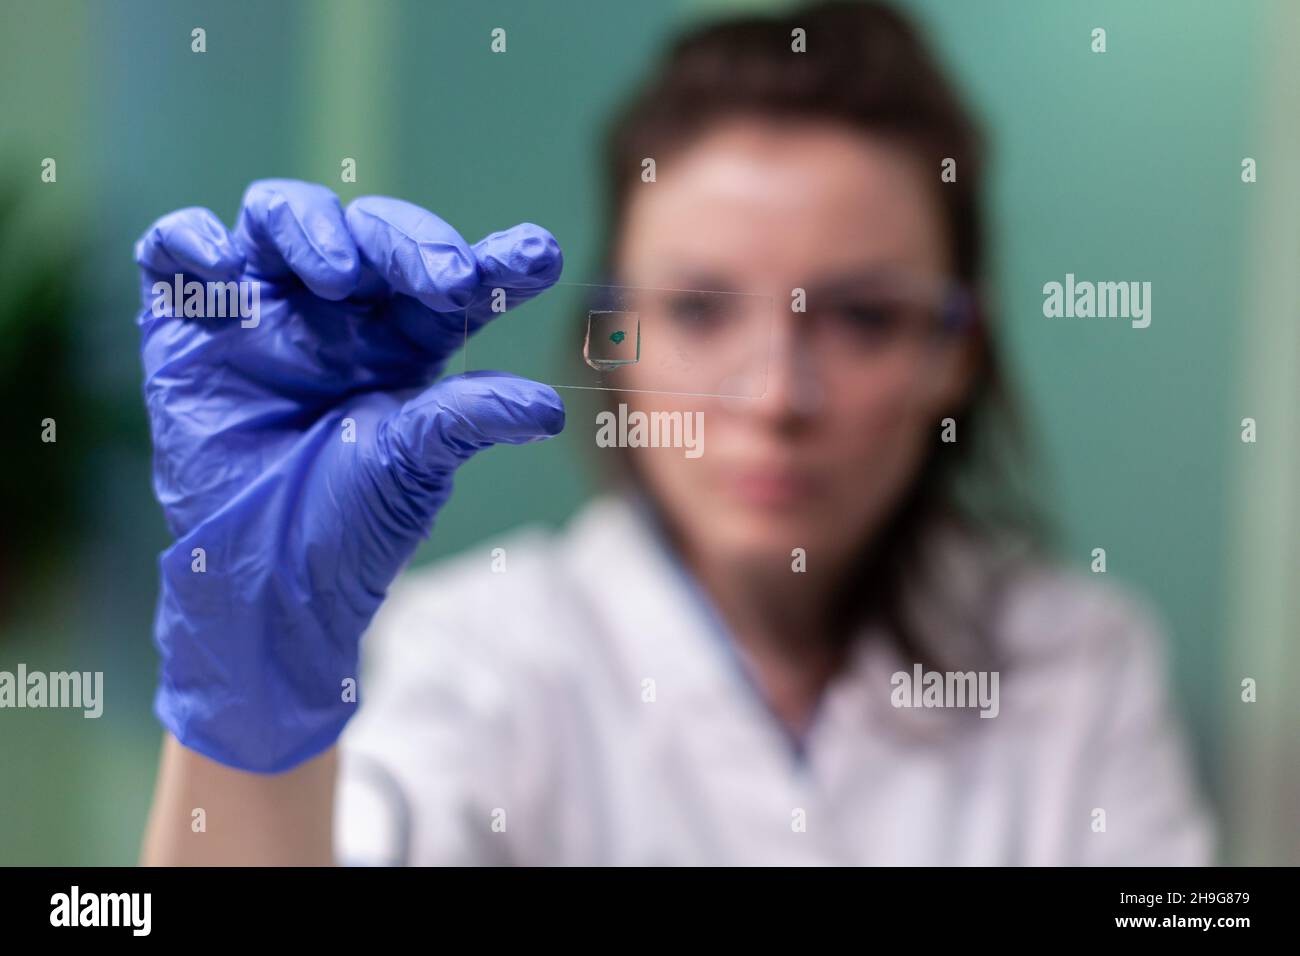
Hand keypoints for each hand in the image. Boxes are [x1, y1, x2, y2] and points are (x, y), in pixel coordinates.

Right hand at [135, 179, 564, 771]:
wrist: (264, 581)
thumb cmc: (349, 525)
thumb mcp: (414, 467)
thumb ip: (468, 421)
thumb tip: (548, 406)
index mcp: (405, 338)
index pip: (452, 279)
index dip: (496, 260)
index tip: (538, 258)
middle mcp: (339, 312)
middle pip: (374, 234)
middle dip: (413, 243)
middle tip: (445, 278)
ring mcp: (264, 309)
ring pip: (283, 216)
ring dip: (314, 227)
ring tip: (338, 276)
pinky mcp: (188, 321)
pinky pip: (176, 250)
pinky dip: (194, 240)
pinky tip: (225, 270)